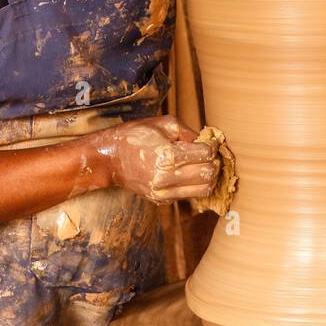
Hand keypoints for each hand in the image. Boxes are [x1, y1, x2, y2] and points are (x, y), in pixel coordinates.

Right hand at [92, 116, 217, 202]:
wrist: (110, 159)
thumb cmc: (135, 136)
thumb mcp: (163, 124)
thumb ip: (188, 132)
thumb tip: (207, 142)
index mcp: (167, 155)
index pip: (206, 154)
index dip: (212, 146)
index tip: (210, 141)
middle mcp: (166, 177)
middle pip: (209, 174)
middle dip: (214, 161)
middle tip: (209, 153)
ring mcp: (163, 192)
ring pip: (204, 190)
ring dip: (209, 176)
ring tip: (203, 165)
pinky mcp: (162, 200)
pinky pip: (190, 195)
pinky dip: (196, 185)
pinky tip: (190, 173)